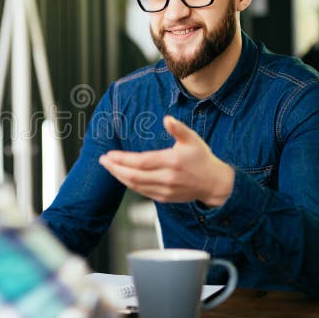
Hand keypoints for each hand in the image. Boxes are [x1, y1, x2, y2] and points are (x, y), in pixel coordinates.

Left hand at [98, 115, 233, 206]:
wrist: (214, 183)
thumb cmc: (202, 158)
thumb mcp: (193, 139)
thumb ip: (178, 129)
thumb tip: (167, 119)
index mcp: (172, 162)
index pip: (141, 162)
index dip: (122, 159)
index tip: (109, 154)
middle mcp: (167, 178)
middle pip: (134, 175)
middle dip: (115, 168)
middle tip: (103, 160)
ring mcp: (165, 190)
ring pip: (135, 186)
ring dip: (120, 177)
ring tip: (109, 167)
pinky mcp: (164, 198)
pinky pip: (142, 192)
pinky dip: (130, 184)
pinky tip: (123, 176)